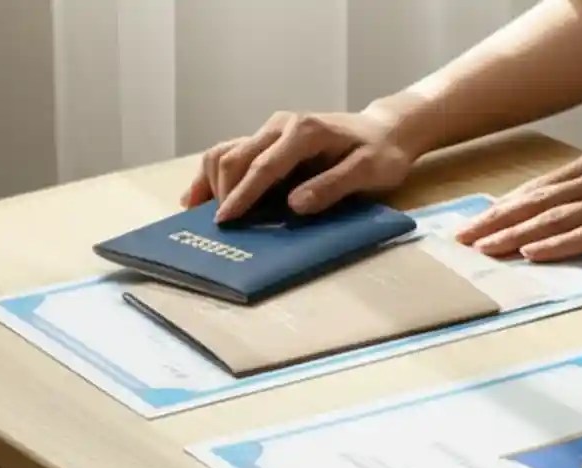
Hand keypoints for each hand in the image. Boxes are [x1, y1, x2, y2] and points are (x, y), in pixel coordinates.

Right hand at [181, 109, 416, 222]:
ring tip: (198, 213)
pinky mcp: (267, 140)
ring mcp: (271, 131)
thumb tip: (295, 204)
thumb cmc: (380, 153)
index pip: (263, 166)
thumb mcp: (368, 171)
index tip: (226, 220)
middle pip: (235, 156)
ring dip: (209, 181)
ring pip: (226, 152)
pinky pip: (232, 153)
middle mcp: (281, 125)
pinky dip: (213, 174)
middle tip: (219, 228)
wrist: (384, 131)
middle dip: (222, 192)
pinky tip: (199, 197)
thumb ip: (332, 185)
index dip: (243, 195)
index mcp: (304, 131)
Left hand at [455, 145, 581, 261]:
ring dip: (515, 235)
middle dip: (495, 222)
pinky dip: (558, 244)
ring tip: (485, 250)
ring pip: (555, 218)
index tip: (472, 224)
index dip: (501, 207)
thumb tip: (563, 208)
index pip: (537, 187)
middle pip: (536, 201)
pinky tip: (534, 253)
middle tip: (462, 240)